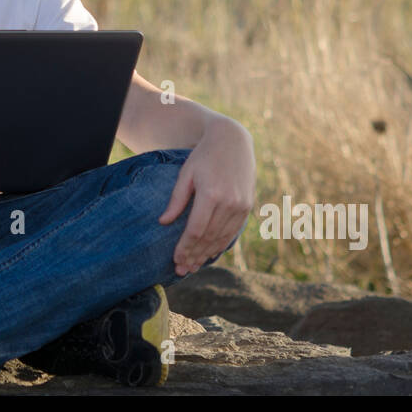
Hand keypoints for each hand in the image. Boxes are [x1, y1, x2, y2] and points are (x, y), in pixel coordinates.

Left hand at [158, 121, 254, 276]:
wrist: (232, 141)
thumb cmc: (203, 156)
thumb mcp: (186, 174)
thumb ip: (176, 200)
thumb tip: (164, 223)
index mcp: (211, 194)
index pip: (196, 230)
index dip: (185, 248)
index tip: (175, 259)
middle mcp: (229, 202)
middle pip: (209, 238)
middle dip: (194, 256)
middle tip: (181, 270)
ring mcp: (241, 205)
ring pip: (222, 238)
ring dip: (206, 254)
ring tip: (193, 266)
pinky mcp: (247, 207)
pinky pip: (232, 232)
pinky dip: (220, 245)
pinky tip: (209, 254)